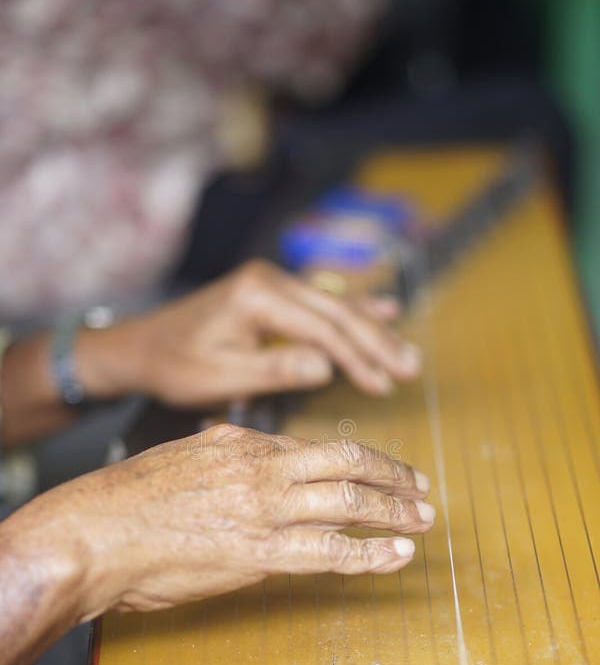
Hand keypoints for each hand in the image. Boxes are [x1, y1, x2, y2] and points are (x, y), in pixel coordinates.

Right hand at [0, 425, 432, 664]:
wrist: (93, 533)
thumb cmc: (124, 504)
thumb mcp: (180, 461)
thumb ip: (221, 461)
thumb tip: (242, 469)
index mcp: (238, 441)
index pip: (309, 448)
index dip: (349, 462)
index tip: (369, 471)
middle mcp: (259, 467)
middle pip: (345, 459)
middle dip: (390, 471)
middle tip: (419, 483)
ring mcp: (263, 508)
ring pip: (349, 498)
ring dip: (394, 508)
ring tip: (423, 516)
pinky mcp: (260, 552)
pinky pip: (331, 550)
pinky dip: (372, 553)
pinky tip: (398, 554)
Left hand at [78, 259, 420, 406]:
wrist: (143, 348)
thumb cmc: (175, 366)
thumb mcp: (221, 376)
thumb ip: (275, 369)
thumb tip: (328, 367)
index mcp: (257, 296)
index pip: (322, 329)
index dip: (357, 358)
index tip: (383, 384)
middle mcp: (268, 280)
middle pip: (336, 312)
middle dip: (377, 342)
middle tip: (410, 369)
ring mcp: (272, 283)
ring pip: (335, 306)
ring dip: (372, 330)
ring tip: (407, 354)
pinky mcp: (272, 294)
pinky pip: (321, 302)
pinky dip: (354, 310)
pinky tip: (385, 308)